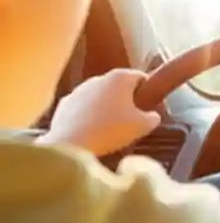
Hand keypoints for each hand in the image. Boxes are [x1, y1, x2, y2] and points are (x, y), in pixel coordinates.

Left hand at [41, 69, 160, 155]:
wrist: (71, 144)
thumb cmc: (112, 130)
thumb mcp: (143, 126)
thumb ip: (152, 117)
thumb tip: (152, 115)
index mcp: (120, 78)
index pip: (141, 77)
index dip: (149, 91)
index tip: (151, 107)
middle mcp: (99, 78)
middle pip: (119, 86)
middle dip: (126, 100)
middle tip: (132, 120)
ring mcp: (78, 90)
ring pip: (99, 96)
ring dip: (106, 108)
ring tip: (111, 129)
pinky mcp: (64, 104)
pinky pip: (82, 108)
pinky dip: (88, 116)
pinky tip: (92, 133)